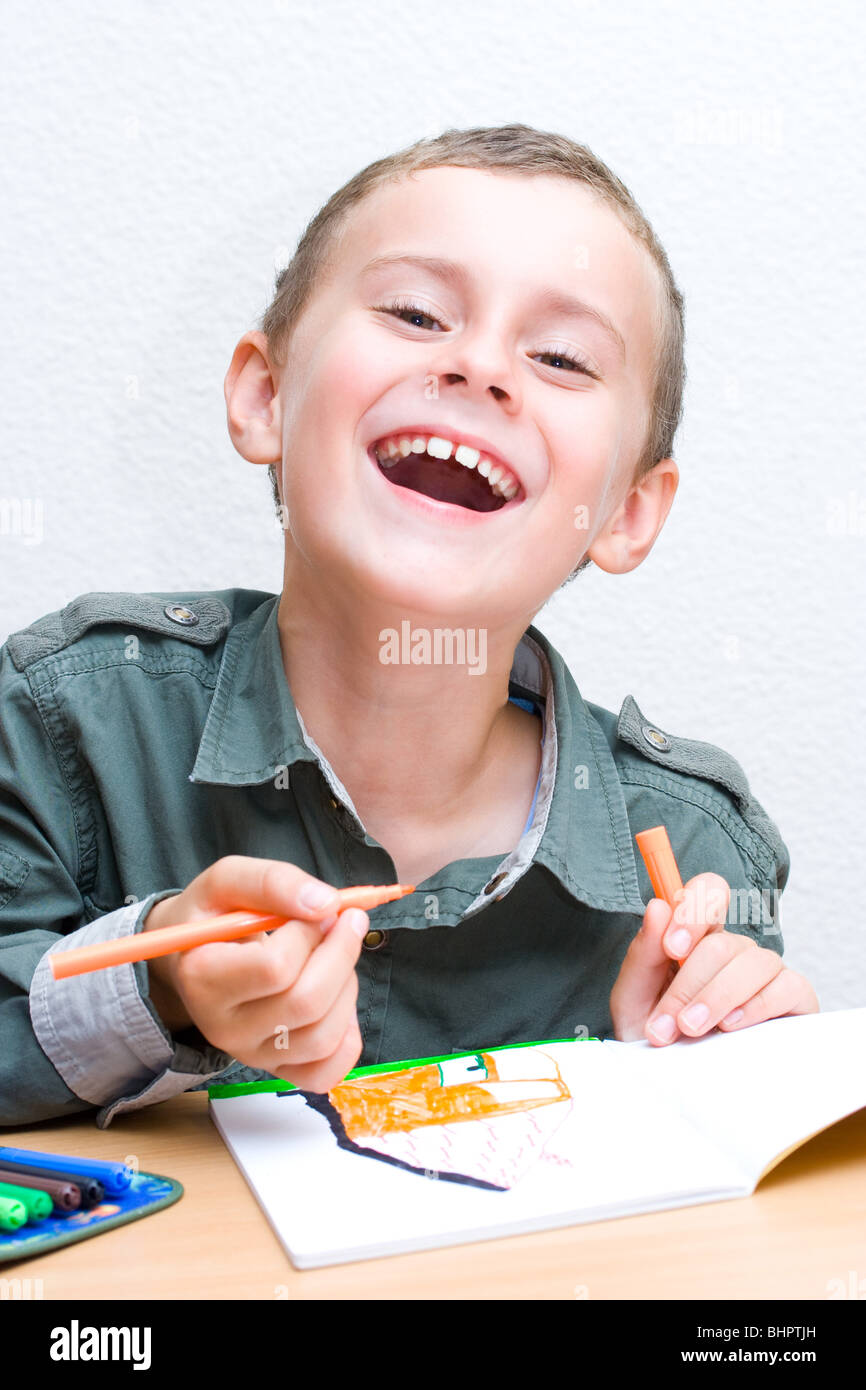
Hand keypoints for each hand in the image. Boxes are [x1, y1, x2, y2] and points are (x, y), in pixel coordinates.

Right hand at [144, 856, 367, 1089]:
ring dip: (348, 985)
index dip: (309, 931)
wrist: (196, 957)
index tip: (318, 909)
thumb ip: (272, 881)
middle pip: (306, 1003)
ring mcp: (251, 1054)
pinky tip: (337, 998)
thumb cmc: (214, 916)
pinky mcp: (276, 1070)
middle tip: (347, 922)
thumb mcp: (228, 881)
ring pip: (324, 1036)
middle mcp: (222, 1027)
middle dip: (342, 953)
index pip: (276, 967)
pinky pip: (328, 1069)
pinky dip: (349, 1034)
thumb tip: (326, 903)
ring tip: (336, 954)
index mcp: (202, 978)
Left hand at [610, 872, 818, 1043]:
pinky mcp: (793, 998)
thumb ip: (642, 954)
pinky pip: (787, 985)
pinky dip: (758, 1005)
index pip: (708, 892)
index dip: (693, 911)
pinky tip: (732, 1026)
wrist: (678, 1083)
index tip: (672, 947)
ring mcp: (765, 971)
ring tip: (693, 1030)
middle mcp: (733, 949)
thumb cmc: (658, 1034)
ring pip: (753, 962)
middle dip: (690, 985)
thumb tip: (658, 907)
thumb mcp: (633, 999)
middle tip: (669, 1023)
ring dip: (717, 997)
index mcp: (696, 938)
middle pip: (722, 943)